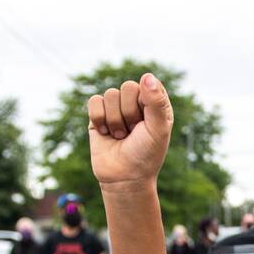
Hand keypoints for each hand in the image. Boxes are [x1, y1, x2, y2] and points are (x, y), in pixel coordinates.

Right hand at [88, 73, 173, 187]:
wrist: (124, 178)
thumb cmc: (146, 155)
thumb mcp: (158, 129)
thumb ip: (156, 102)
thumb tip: (146, 75)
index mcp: (155, 103)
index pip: (148, 83)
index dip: (146, 102)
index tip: (147, 122)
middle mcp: (136, 102)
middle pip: (127, 87)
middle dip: (129, 114)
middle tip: (133, 132)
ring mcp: (116, 108)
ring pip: (110, 94)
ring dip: (115, 121)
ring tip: (121, 136)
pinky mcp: (98, 115)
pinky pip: (94, 101)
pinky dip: (99, 119)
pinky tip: (106, 134)